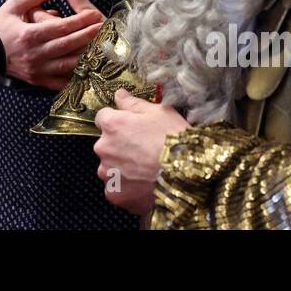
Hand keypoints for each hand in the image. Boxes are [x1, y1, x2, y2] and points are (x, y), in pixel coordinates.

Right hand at [0, 0, 104, 90]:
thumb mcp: (15, 4)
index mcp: (28, 34)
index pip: (60, 27)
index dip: (79, 21)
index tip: (95, 14)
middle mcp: (34, 54)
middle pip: (68, 45)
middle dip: (88, 36)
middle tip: (105, 28)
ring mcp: (37, 70)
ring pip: (68, 65)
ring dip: (87, 56)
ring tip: (102, 47)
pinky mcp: (37, 81)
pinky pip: (61, 82)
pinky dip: (76, 76)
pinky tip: (89, 68)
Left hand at [93, 88, 189, 215]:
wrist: (188, 175)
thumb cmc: (175, 140)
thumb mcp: (159, 112)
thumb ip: (133, 103)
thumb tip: (118, 94)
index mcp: (112, 125)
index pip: (103, 118)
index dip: (118, 122)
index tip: (131, 128)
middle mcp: (103, 148)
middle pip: (106, 144)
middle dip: (119, 146)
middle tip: (144, 151)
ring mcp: (108, 174)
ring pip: (110, 168)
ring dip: (122, 168)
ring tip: (146, 170)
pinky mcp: (115, 195)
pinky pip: (115, 189)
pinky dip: (126, 188)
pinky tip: (143, 185)